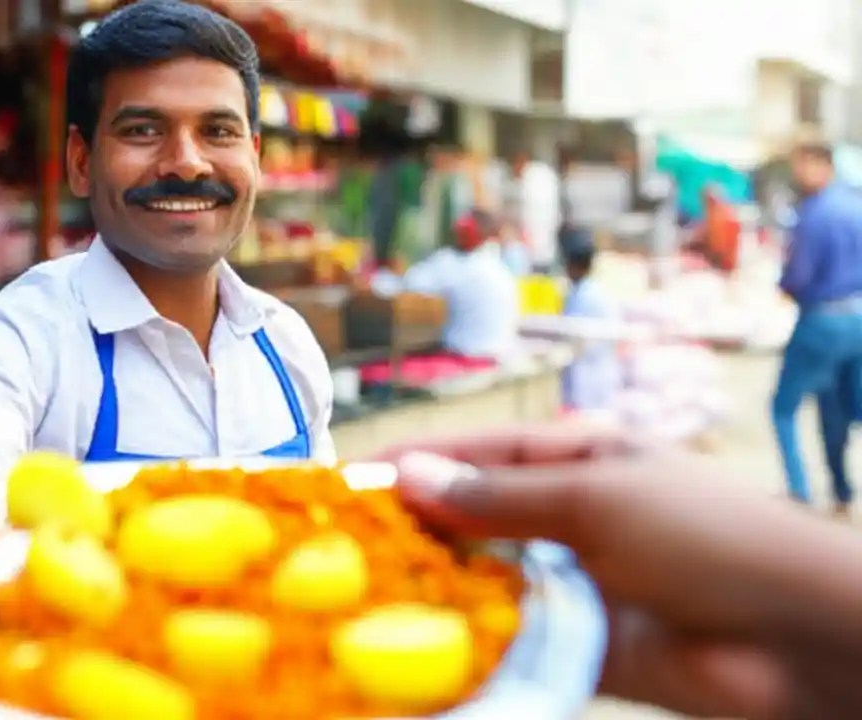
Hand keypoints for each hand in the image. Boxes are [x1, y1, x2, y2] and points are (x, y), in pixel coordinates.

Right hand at [390, 428, 861, 719]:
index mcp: (574, 459)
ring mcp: (572, 584)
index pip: (475, 456)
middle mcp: (564, 518)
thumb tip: (410, 474)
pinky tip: (422, 654)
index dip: (412, 467)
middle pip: (472, 523)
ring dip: (436, 595)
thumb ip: (499, 497)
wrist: (795, 637)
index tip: (345, 486)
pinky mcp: (580, 647)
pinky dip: (473, 648)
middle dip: (414, 536)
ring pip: (486, 585)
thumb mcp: (594, 499)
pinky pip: (514, 643)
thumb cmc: (705, 537)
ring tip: (362, 608)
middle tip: (338, 556)